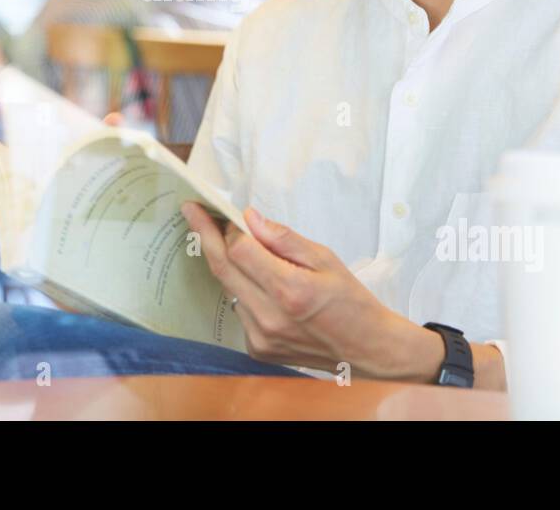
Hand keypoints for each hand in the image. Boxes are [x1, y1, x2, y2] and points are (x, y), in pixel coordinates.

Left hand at [179, 201, 441, 378]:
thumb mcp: (325, 258)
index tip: (218, 210)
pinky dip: (242, 288)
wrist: (367, 349)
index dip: (228, 228)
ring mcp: (260, 337)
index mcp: (290, 290)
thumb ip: (284, 238)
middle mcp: (269, 317)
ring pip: (229, 288)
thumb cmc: (351, 300)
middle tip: (192, 211)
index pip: (240, 250)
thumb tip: (250, 218)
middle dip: (206, 236)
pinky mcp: (257, 349)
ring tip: (229, 241)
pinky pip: (238, 309)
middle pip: (223, 269)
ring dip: (226, 263)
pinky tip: (258, 281)